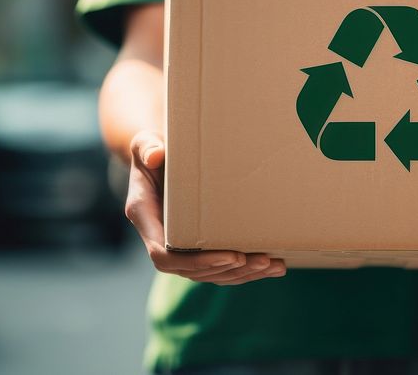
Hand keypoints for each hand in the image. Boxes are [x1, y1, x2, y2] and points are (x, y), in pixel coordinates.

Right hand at [124, 130, 286, 284]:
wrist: (157, 157)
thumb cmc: (153, 147)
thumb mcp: (146, 142)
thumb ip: (147, 146)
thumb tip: (155, 155)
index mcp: (144, 216)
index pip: (164, 255)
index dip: (196, 262)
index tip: (230, 256)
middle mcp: (158, 237)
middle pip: (190, 271)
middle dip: (227, 269)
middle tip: (261, 260)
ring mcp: (176, 245)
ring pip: (207, 274)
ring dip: (241, 274)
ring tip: (273, 265)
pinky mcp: (194, 245)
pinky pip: (217, 267)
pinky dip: (244, 270)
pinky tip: (272, 266)